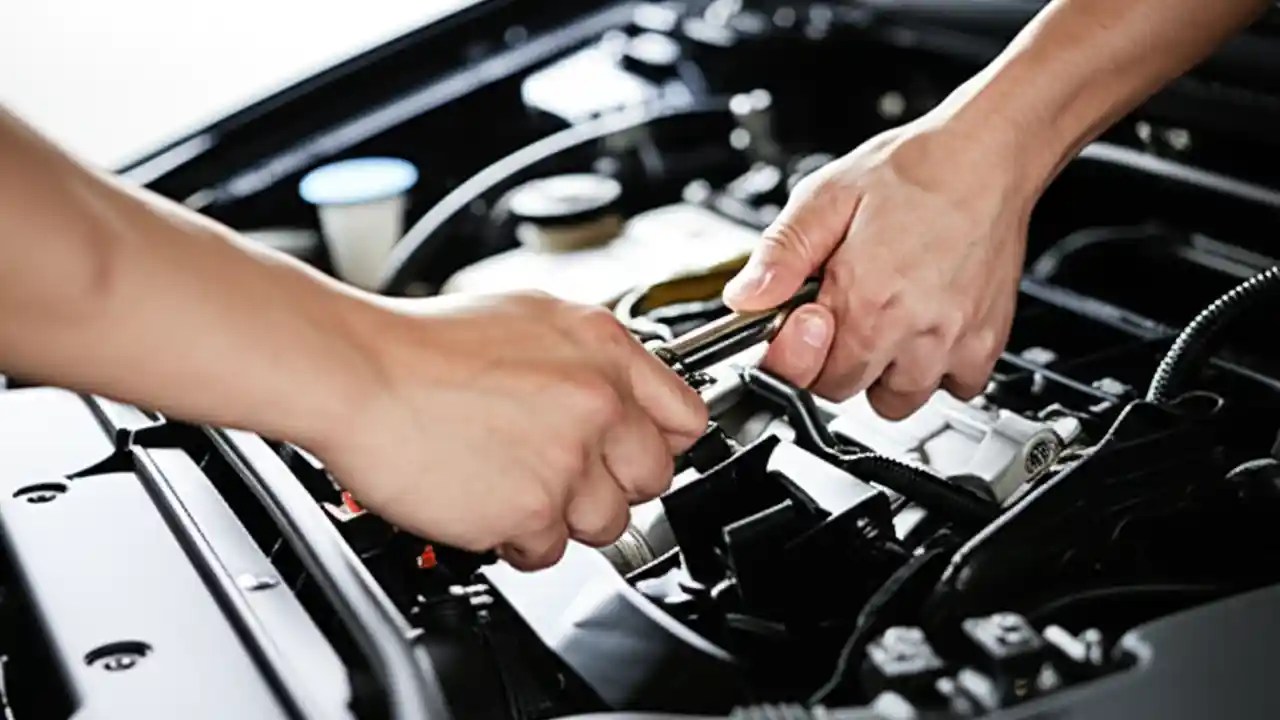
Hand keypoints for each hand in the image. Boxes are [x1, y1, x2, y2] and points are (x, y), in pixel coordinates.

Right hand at [312, 292, 707, 569]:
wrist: (357, 372)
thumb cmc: (422, 346)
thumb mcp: (529, 317)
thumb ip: (590, 358)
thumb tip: (622, 392)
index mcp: (604, 346)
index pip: (685, 416)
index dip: (657, 441)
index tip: (635, 452)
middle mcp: (597, 399)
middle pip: (654, 478)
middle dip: (610, 484)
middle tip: (561, 473)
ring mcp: (569, 457)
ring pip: (607, 522)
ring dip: (564, 516)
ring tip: (513, 485)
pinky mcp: (533, 508)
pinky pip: (552, 552)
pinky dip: (519, 540)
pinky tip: (487, 502)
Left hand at [723, 113, 1035, 418]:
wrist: (987, 154)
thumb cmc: (913, 170)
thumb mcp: (825, 198)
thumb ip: (780, 255)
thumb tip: (744, 298)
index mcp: (865, 298)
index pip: (808, 378)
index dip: (796, 356)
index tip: (805, 323)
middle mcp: (912, 329)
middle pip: (851, 393)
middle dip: (836, 362)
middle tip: (847, 312)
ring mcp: (955, 342)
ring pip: (900, 400)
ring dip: (886, 371)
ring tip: (889, 316)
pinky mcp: (988, 344)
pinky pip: (955, 388)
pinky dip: (937, 368)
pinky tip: (926, 325)